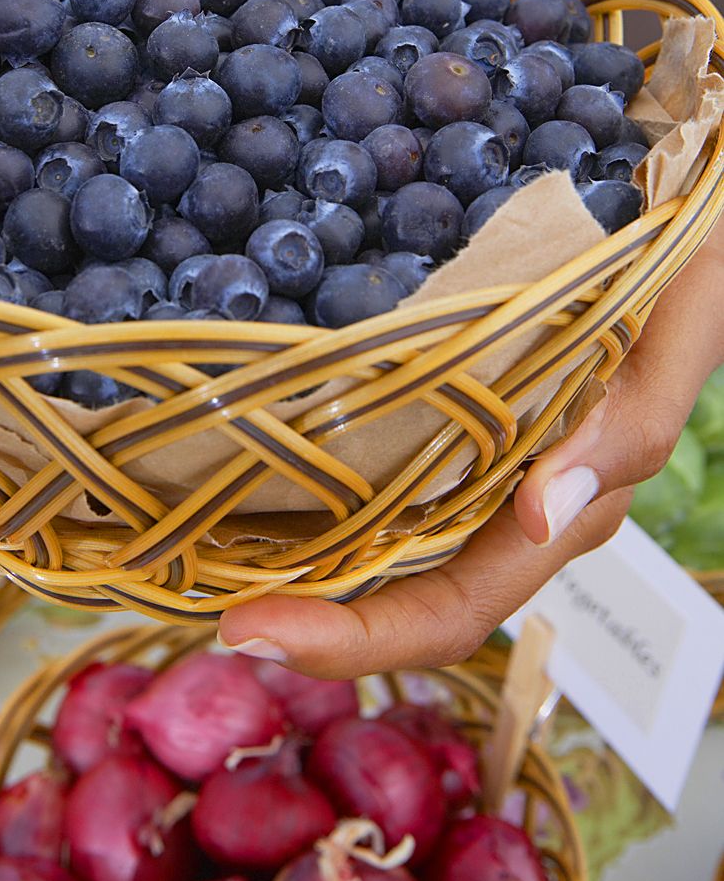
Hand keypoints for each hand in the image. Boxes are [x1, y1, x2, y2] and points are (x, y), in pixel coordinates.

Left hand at [218, 216, 723, 676]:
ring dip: (305, 574)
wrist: (686, 240)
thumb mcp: (668, 345)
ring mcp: (480, 477)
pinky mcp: (458, 431)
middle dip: (307, 620)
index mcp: (561, 517)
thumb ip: (622, 432)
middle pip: (402, 601)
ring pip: (387, 554)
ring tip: (205, 563)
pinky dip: (323, 501)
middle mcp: (511, 514)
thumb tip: (542, 514)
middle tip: (206, 610)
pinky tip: (258, 482)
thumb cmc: (682, 284)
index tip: (250, 629)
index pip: (450, 611)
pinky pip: (387, 484)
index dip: (353, 639)